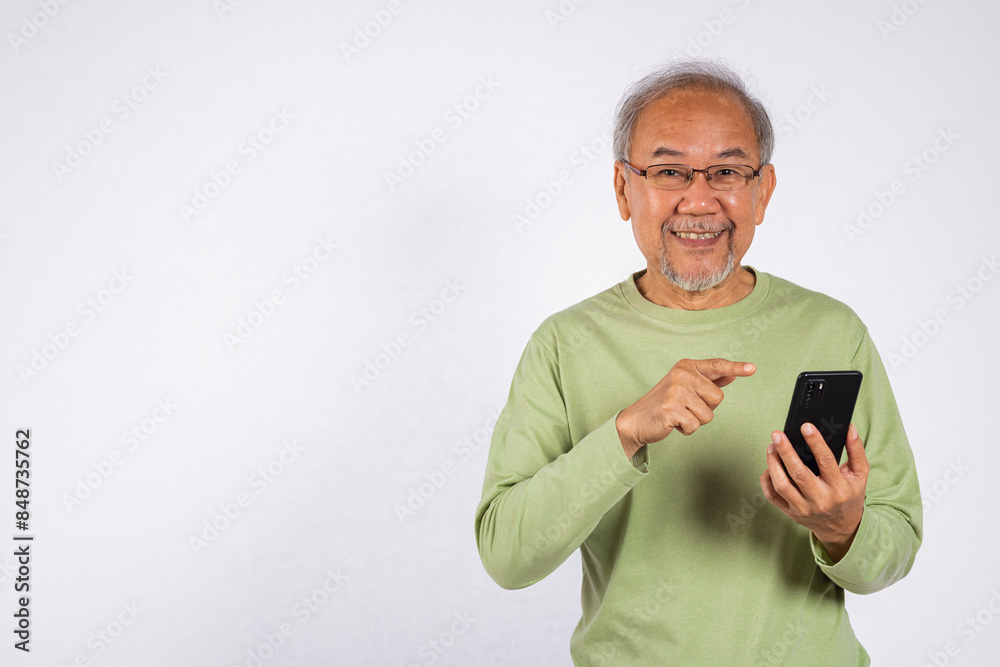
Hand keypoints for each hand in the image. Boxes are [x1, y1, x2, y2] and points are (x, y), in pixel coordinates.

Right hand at [616, 358, 755, 457]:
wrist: (637, 420)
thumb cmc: (665, 403)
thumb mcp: (686, 387)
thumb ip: (708, 381)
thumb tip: (732, 375)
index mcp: (687, 366)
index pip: (717, 365)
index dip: (736, 368)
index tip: (753, 368)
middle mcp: (682, 375)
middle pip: (718, 397)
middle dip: (706, 408)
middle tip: (685, 407)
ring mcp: (676, 391)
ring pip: (708, 414)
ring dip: (696, 421)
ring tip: (678, 415)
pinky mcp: (671, 408)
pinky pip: (695, 425)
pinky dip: (686, 430)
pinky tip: (673, 423)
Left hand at [760, 422, 868, 561]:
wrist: (842, 528)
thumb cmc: (849, 495)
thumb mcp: (860, 475)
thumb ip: (856, 450)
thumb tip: (849, 427)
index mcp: (839, 488)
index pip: (826, 462)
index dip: (815, 442)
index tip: (806, 426)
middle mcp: (820, 500)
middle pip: (798, 473)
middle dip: (786, 451)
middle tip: (777, 434)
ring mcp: (803, 508)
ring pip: (782, 485)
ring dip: (773, 464)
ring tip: (771, 447)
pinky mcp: (790, 512)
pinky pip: (772, 495)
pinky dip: (766, 479)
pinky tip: (769, 466)